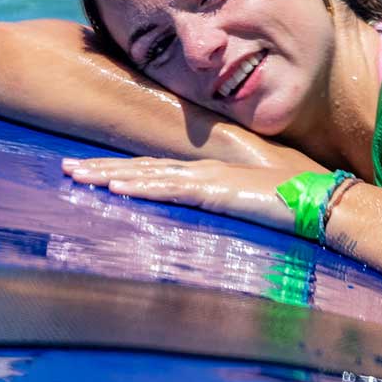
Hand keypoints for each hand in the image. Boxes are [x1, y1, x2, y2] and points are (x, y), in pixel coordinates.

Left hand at [62, 156, 311, 232]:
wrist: (316, 201)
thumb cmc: (286, 205)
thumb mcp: (242, 206)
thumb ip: (218, 206)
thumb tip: (200, 215)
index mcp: (204, 173)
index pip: (151, 168)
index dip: (117, 168)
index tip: (88, 170)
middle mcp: (199, 169)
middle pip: (139, 166)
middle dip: (100, 167)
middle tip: (65, 169)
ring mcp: (205, 178)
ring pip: (146, 174)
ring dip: (108, 175)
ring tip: (78, 176)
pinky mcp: (214, 191)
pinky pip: (170, 189)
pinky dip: (140, 187)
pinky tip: (117, 188)